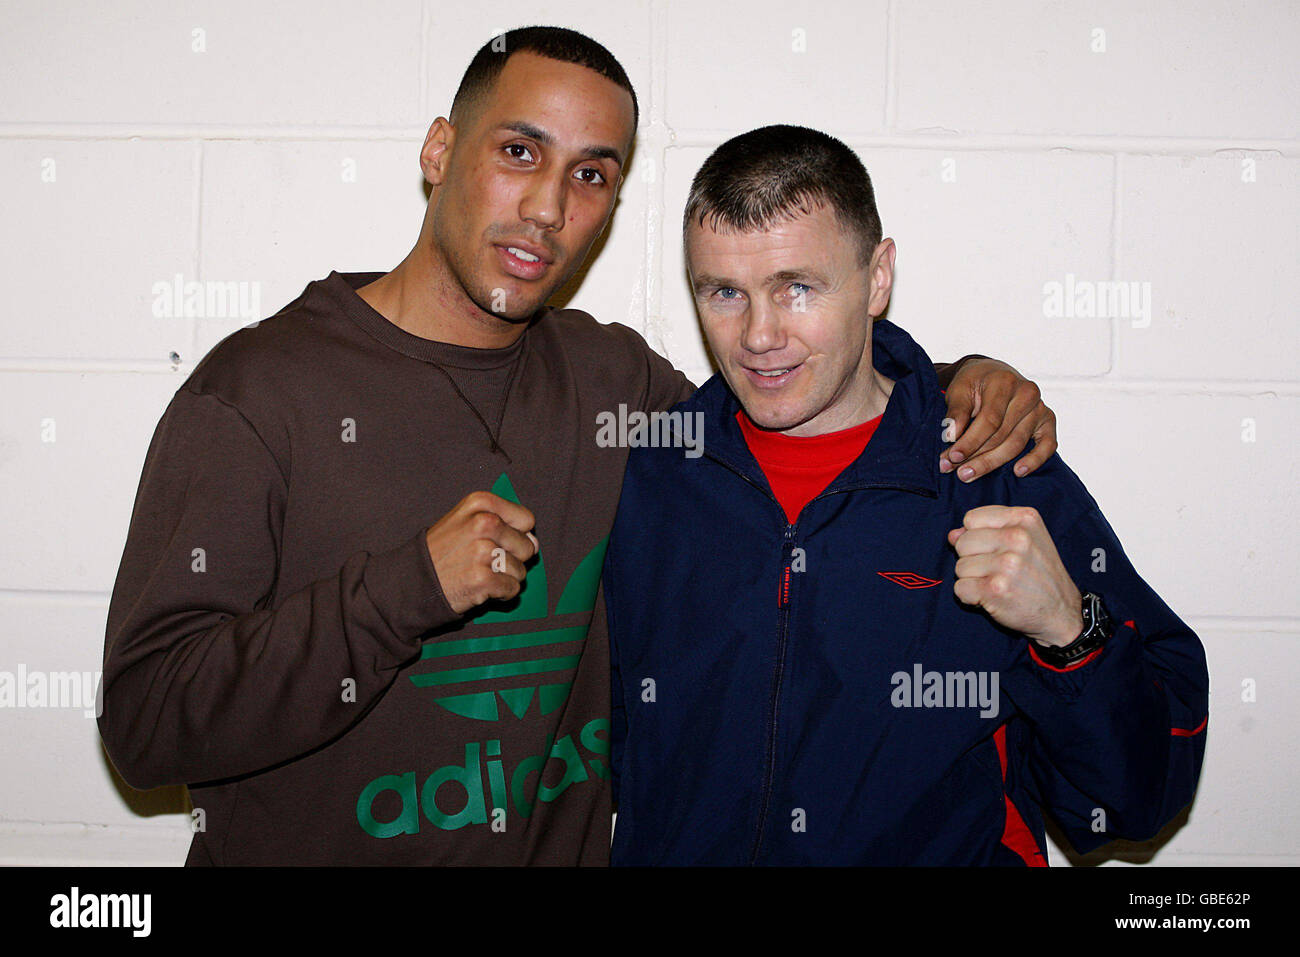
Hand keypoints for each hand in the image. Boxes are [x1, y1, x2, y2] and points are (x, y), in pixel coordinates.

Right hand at [424, 491, 538, 614]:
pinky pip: (512, 588)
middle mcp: (484, 523)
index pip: (526, 520)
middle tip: (482, 560)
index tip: (493, 540)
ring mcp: (483, 551)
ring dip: (503, 577)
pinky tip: (480, 586)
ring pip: (520, 570)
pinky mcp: (482, 579)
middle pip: (527, 546)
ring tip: (477, 572)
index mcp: (481, 503)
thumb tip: (535, 543)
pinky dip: (500, 593)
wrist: (413, 580)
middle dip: (511, 558)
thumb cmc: (444, 550)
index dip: (514, 534)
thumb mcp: (467, 521)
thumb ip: (504, 525)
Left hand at [940, 358, 1057, 481]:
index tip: (952, 458)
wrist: (994, 374)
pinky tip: (1018, 472)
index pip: (989, 419)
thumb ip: (956, 412)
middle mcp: (1027, 393)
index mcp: (1005, 382)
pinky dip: (1035, 461)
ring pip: (1017, 444)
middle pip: (1002, 435)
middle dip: (977, 457)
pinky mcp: (1048, 420)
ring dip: (992, 463)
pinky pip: (1048, 445)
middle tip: (957, 472)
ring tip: (969, 475)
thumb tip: (951, 436)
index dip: (970, 441)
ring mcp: (1040, 407)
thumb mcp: (959, 390)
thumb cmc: (974, 384)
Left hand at [948, 505, 1081, 647]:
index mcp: (1024, 519)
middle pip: (962, 542)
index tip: (995, 548)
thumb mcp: (1025, 539)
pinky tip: (991, 596)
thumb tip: (953, 535)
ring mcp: (1007, 564)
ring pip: (959, 567)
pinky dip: (970, 597)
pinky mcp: (995, 590)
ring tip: (997, 583)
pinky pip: (960, 588)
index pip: (971, 518)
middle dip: (972, 558)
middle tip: (997, 570)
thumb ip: (987, 530)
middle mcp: (1017, 538)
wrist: (1062, 611)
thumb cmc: (1040, 573)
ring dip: (972, 579)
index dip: (975, 535)